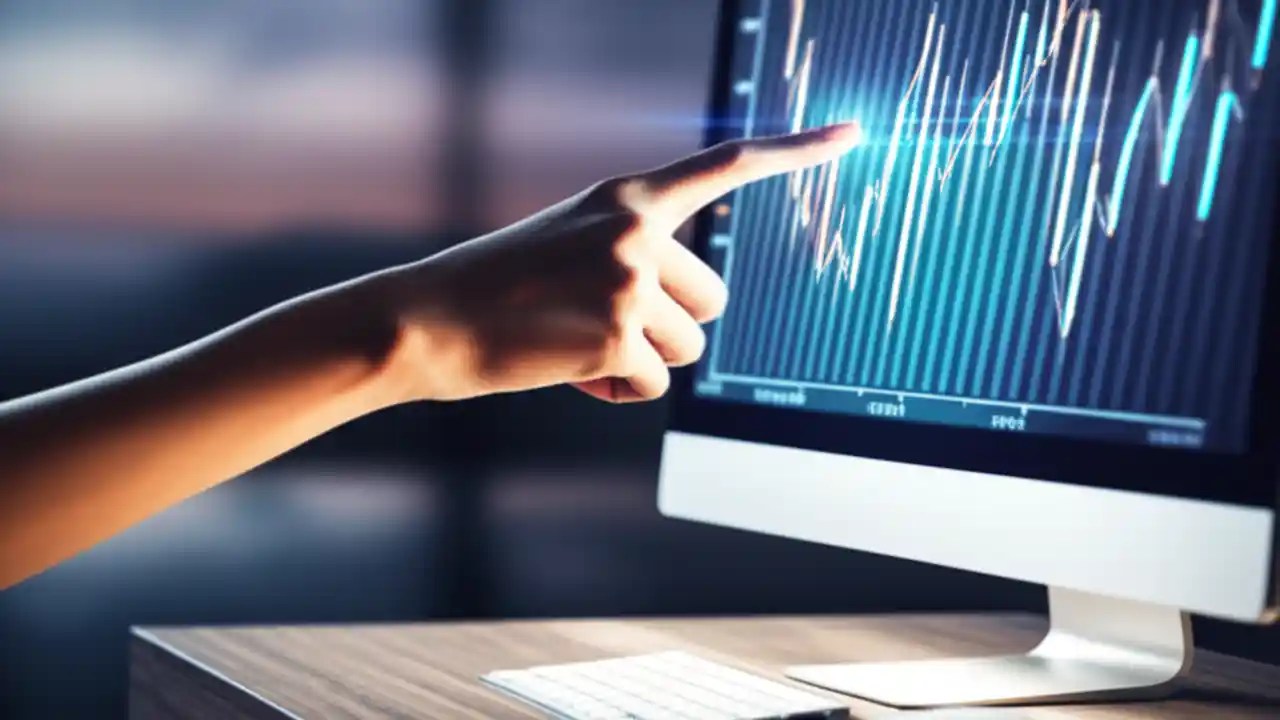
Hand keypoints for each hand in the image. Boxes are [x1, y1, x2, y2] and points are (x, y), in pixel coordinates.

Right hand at [389, 123, 862, 402]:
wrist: (426, 320)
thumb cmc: (496, 287)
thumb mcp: (568, 241)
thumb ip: (635, 252)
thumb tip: (692, 310)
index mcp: (626, 196)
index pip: (728, 164)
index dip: (798, 148)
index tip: (856, 132)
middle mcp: (637, 230)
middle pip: (713, 300)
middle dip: (669, 326)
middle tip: (597, 323)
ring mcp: (630, 281)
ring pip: (688, 349)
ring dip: (641, 360)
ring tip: (573, 344)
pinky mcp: (619, 336)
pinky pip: (653, 385)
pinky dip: (617, 391)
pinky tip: (568, 372)